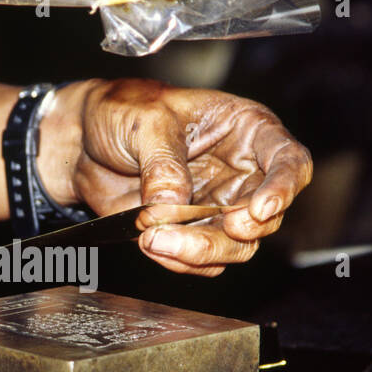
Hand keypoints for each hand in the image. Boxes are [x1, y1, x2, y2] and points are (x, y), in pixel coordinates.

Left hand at [39, 78, 312, 275]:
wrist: (83, 139)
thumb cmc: (122, 110)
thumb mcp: (145, 122)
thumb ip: (163, 164)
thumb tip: (174, 206)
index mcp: (245, 130)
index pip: (289, 161)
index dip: (283, 188)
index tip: (259, 210)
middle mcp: (241, 173)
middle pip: (265, 217)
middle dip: (233, 234)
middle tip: (193, 236)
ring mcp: (218, 206)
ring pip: (236, 247)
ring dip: (200, 253)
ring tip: (154, 239)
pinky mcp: (191, 232)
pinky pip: (200, 260)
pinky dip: (178, 260)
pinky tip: (151, 244)